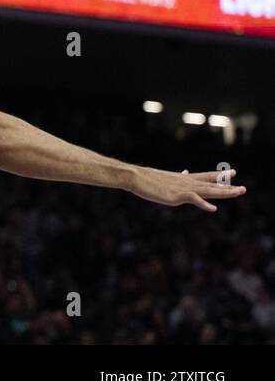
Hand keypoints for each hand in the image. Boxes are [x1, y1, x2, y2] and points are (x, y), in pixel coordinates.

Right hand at [129, 166, 244, 210]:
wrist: (136, 177)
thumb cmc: (148, 179)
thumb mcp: (165, 178)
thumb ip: (178, 178)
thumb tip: (185, 173)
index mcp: (184, 179)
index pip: (206, 176)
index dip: (220, 176)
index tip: (232, 173)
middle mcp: (187, 182)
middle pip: (212, 185)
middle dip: (228, 187)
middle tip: (243, 189)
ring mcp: (183, 188)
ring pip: (208, 190)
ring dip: (224, 192)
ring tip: (238, 192)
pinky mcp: (177, 196)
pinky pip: (194, 199)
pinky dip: (203, 204)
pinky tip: (213, 208)